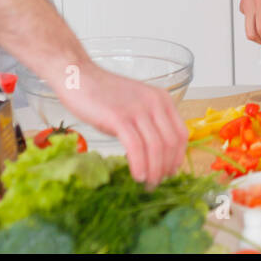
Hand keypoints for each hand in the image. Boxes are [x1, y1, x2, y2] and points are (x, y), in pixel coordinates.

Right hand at [55, 63, 188, 185]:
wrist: (79, 77)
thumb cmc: (104, 94)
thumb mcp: (135, 104)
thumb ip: (148, 122)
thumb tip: (155, 154)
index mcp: (162, 99)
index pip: (181, 133)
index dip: (178, 157)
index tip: (171, 171)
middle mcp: (154, 103)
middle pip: (171, 143)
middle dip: (166, 168)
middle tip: (157, 183)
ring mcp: (137, 109)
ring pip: (156, 147)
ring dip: (154, 171)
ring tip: (147, 184)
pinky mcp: (119, 117)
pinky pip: (136, 147)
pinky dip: (140, 165)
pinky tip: (137, 175)